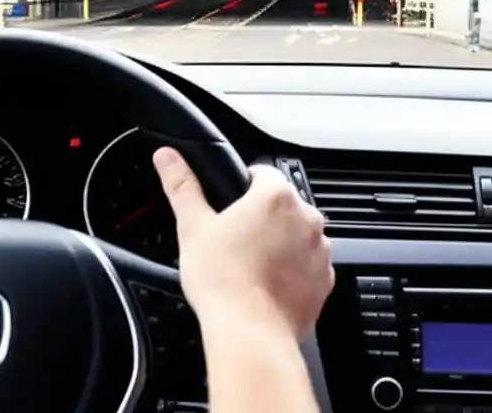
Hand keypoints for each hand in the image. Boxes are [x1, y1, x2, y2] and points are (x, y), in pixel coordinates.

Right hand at [153, 147, 333, 339]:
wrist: (249, 333)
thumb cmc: (223, 281)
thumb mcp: (192, 226)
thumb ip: (182, 185)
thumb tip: (168, 157)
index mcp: (276, 196)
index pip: (261, 173)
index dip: (240, 188)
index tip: (228, 209)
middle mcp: (306, 218)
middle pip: (280, 205)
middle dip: (260, 219)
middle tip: (232, 241)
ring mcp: (319, 250)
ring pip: (296, 235)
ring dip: (278, 243)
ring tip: (248, 265)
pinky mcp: (324, 280)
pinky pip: (307, 265)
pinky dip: (291, 270)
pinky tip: (265, 284)